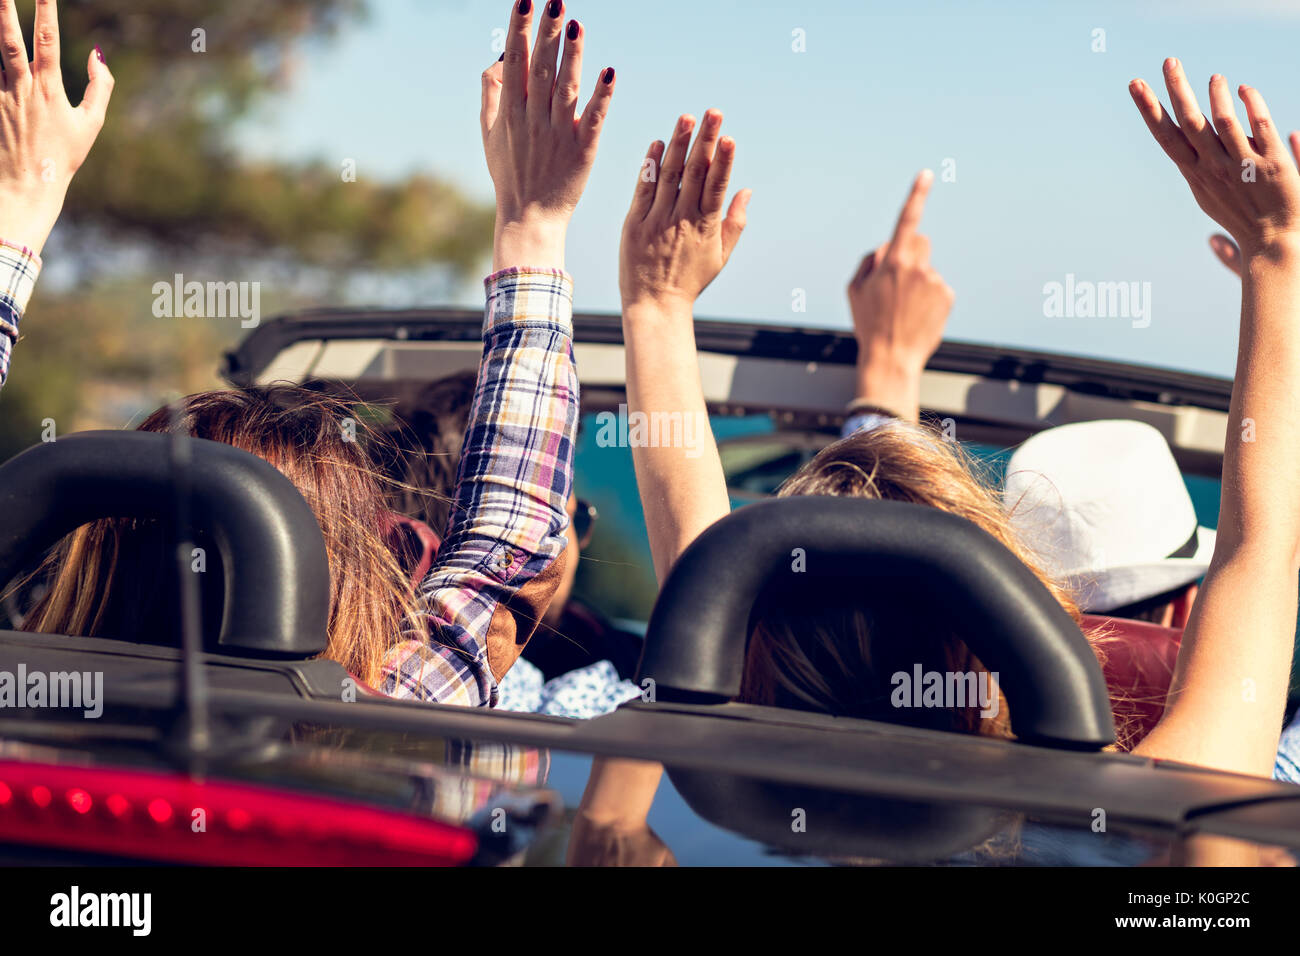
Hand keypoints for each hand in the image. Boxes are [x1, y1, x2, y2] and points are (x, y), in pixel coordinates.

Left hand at [0, 0, 113, 255]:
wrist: (28, 184)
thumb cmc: (64, 156)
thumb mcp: (92, 124)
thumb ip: (101, 87)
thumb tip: (99, 55)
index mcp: (50, 90)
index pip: (48, 41)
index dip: (47, 11)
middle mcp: (23, 88)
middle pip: (10, 40)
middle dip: (6, 11)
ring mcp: (2, 96)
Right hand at [481, 0, 613, 270]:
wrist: (530, 216)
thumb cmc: (511, 172)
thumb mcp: (490, 134)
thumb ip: (491, 94)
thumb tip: (499, 56)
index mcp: (510, 113)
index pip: (515, 63)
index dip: (519, 29)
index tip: (525, 0)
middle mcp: (533, 120)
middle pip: (540, 69)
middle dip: (546, 33)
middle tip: (554, 0)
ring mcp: (558, 135)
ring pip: (566, 89)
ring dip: (572, 56)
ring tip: (577, 24)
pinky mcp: (582, 151)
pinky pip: (592, 119)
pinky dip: (601, 97)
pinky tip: (609, 72)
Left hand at [619, 110, 749, 312]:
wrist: (654, 305)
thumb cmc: (690, 281)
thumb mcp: (720, 256)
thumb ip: (735, 222)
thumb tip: (747, 190)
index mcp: (705, 227)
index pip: (717, 187)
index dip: (724, 161)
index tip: (729, 137)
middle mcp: (682, 220)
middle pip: (696, 173)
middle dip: (705, 141)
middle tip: (712, 112)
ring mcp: (658, 220)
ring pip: (669, 175)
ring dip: (679, 144)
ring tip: (687, 118)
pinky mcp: (635, 223)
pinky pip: (643, 189)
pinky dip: (650, 165)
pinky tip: (658, 142)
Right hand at [847, 170, 952, 421]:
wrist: (891, 358)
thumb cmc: (869, 324)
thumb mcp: (854, 290)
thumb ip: (868, 261)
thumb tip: (885, 250)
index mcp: (893, 262)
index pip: (906, 220)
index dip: (916, 194)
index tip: (927, 174)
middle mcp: (918, 267)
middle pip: (920, 242)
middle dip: (911, 253)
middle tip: (898, 279)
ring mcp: (935, 282)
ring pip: (927, 269)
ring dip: (917, 280)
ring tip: (904, 309)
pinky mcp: (947, 297)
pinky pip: (937, 288)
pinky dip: (928, 298)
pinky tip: (917, 316)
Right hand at [1130, 60, 1299, 259]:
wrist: (1273, 241)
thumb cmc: (1241, 217)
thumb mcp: (1211, 193)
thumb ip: (1199, 166)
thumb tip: (1183, 147)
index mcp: (1195, 173)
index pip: (1167, 136)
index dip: (1150, 109)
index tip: (1137, 86)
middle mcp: (1213, 168)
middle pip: (1189, 123)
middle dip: (1176, 91)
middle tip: (1168, 62)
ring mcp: (1241, 166)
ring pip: (1223, 123)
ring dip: (1216, 96)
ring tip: (1213, 77)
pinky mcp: (1270, 164)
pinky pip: (1260, 128)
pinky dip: (1251, 106)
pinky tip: (1244, 89)